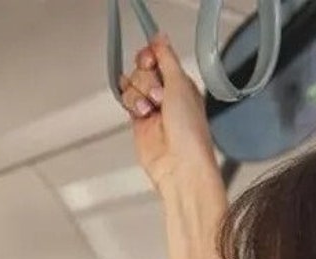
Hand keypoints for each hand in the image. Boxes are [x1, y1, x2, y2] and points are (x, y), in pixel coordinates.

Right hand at [119, 35, 222, 198]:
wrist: (179, 164)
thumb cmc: (189, 132)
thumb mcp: (180, 83)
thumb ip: (167, 58)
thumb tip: (159, 38)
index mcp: (181, 81)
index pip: (159, 56)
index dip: (151, 56)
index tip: (151, 62)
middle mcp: (166, 93)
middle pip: (142, 69)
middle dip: (146, 80)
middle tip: (159, 96)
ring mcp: (151, 108)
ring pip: (132, 84)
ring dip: (139, 93)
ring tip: (151, 109)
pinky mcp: (138, 122)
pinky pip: (127, 100)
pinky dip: (131, 104)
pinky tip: (142, 114)